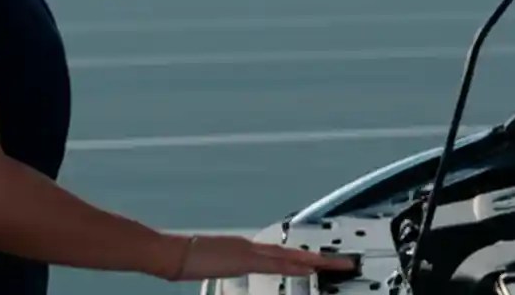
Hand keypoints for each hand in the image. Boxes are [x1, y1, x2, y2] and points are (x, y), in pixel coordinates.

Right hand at [162, 234, 357, 280]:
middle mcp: (251, 246)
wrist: (173, 253)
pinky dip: (294, 264)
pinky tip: (308, 267)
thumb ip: (227, 265)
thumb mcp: (213, 264)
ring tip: (335, 264)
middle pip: (291, 253)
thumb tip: (230, 267)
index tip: (319, 261)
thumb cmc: (186, 260)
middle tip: (341, 262)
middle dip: (318, 258)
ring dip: (313, 261)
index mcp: (245, 249)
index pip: (280, 254)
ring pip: (289, 256)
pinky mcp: (244, 259)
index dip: (301, 257)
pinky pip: (276, 263)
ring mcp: (249, 251)